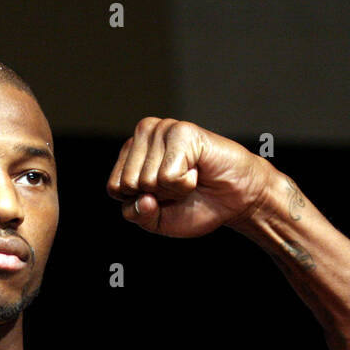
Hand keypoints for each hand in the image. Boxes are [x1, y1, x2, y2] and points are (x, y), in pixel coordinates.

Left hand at [106, 118, 271, 237]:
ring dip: (174, 189)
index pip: (114, 188)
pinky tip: (198, 170)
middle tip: (179, 186)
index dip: (140, 202)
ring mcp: (162, 129)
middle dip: (157, 196)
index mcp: (131, 153)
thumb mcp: (156, 220)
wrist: (235, 201)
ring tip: (190, 177)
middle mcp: (144, 134)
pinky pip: (169, 176)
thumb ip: (137, 214)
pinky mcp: (183, 131)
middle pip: (129, 184)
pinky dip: (185, 183)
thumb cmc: (196, 205)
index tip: (163, 195)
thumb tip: (142, 198)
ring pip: (148, 180)